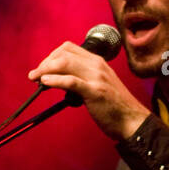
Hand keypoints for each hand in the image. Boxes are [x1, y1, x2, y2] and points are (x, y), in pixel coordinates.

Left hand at [28, 41, 150, 142]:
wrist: (132, 121)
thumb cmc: (115, 107)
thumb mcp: (100, 85)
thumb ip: (84, 79)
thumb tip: (60, 81)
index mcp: (98, 62)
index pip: (69, 48)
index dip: (52, 55)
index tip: (44, 68)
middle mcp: (97, 65)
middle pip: (64, 53)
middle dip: (45, 62)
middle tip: (35, 75)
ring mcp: (96, 78)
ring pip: (65, 63)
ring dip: (45, 69)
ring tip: (36, 78)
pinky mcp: (94, 92)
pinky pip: (70, 81)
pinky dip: (54, 80)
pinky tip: (45, 82)